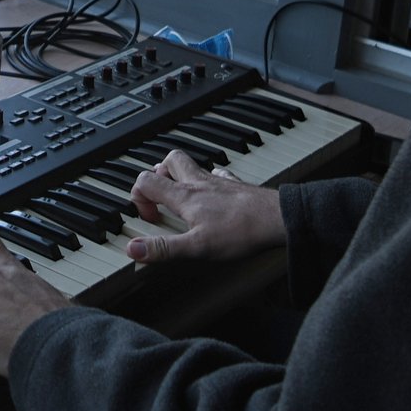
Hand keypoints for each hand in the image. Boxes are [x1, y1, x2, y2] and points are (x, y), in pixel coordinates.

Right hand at [128, 150, 285, 264]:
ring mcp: (218, 182)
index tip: (151, 219)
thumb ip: (164, 248)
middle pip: (169, 162)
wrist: (276, 218)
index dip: (139, 198)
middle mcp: (199, 183)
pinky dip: (211, 180)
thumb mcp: (197, 247)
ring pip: (192, 164)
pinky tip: (215, 192)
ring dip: (181, 173)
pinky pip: (219, 174)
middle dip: (159, 175)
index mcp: (184, 196)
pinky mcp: (235, 186)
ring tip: (181, 193)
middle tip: (161, 196)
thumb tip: (133, 249)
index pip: (146, 181)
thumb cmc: (241, 231)